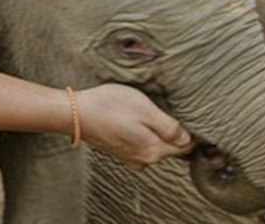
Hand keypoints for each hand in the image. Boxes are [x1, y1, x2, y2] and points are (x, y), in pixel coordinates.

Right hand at [76, 84, 193, 168]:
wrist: (75, 114)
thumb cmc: (108, 106)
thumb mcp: (144, 108)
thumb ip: (168, 126)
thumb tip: (188, 139)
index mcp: (155, 150)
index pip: (186, 146)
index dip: (189, 130)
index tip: (183, 114)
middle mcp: (145, 159)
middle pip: (171, 148)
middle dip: (172, 132)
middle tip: (164, 109)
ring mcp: (131, 157)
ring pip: (155, 146)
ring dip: (155, 132)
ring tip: (146, 113)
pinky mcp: (120, 152)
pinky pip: (140, 145)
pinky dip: (141, 134)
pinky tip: (132, 121)